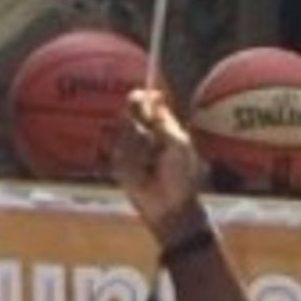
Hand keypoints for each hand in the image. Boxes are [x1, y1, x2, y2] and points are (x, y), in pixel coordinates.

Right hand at [114, 89, 208, 243]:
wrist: (170, 206)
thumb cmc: (182, 175)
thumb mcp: (178, 144)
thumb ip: (163, 120)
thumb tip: (154, 94)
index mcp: (160, 125)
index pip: (144, 101)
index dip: (141, 97)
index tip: (141, 97)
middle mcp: (143, 133)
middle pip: (128, 112)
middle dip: (137, 122)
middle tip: (150, 140)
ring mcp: (129, 148)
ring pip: (122, 132)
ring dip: (137, 145)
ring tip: (150, 164)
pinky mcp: (119, 164)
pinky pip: (118, 152)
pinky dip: (131, 160)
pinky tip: (141, 173)